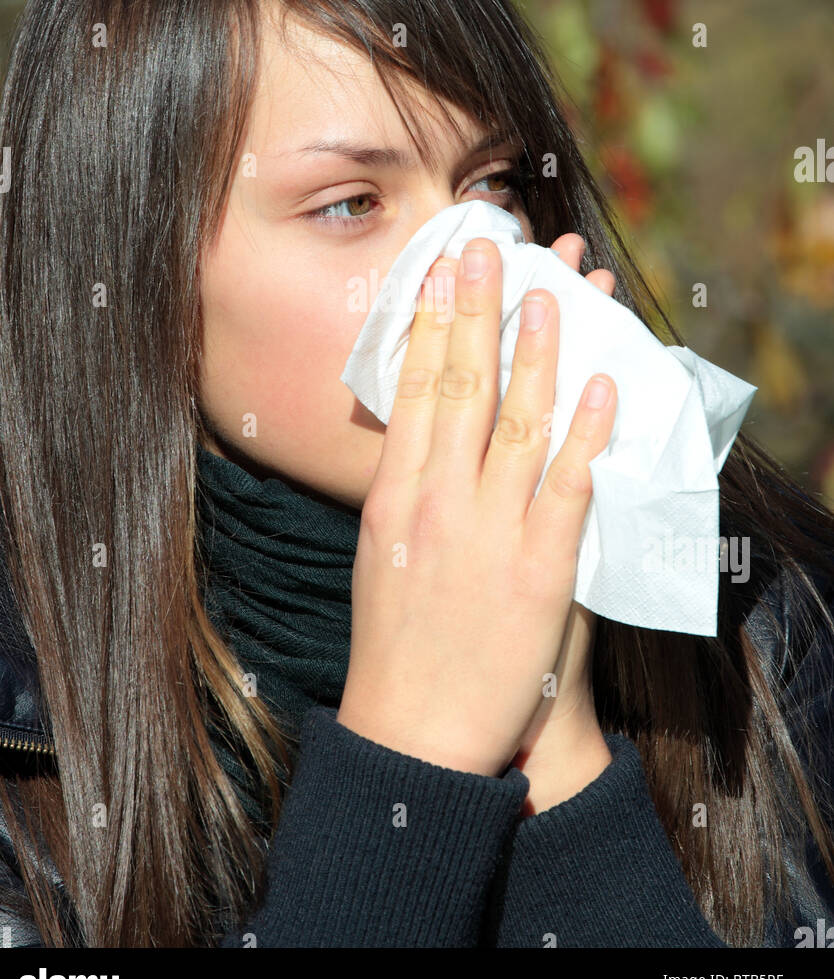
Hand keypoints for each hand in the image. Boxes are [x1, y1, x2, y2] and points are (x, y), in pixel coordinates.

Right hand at [337, 235, 617, 778]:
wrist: (415, 732)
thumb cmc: (395, 642)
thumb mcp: (377, 552)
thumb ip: (402, 486)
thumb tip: (420, 426)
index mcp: (392, 496)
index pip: (415, 390)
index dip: (434, 322)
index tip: (446, 269)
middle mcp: (437, 502)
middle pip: (463, 386)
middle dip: (481, 309)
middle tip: (494, 246)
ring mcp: (489, 533)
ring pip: (518, 422)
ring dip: (539, 352)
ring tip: (557, 294)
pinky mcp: (540, 568)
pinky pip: (568, 486)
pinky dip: (586, 432)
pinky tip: (600, 385)